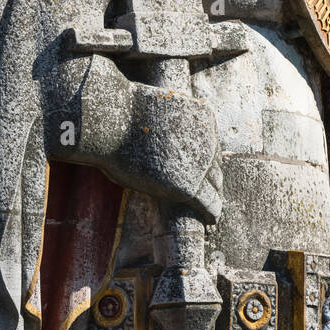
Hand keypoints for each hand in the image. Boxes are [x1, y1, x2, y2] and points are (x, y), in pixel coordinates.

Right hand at [47, 54, 221, 223]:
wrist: (113, 122)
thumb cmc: (126, 113)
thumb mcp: (160, 108)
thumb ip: (174, 124)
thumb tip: (166, 133)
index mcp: (205, 117)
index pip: (212, 144)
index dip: (209, 161)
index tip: (207, 172)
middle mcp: (209, 140)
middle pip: (216, 164)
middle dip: (212, 178)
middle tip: (209, 192)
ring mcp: (202, 163)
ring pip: (215, 185)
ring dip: (212, 195)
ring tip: (211, 210)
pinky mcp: (189, 186)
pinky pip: (209, 203)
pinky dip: (212, 213)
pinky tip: (211, 220)